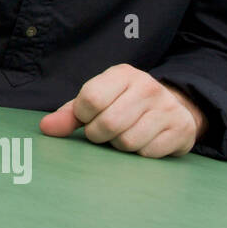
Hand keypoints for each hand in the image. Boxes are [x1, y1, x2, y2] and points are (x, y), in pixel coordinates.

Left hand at [39, 63, 206, 157]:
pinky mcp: (181, 130)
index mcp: (122, 74)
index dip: (83, 116)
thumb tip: (46, 128)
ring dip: (119, 145)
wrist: (173, 107)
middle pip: (108, 124)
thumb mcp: (97, 101)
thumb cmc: (123, 104)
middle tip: (103, 131)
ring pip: (128, 142)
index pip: (90, 99)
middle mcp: (147, 87)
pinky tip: (144, 141)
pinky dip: (140, 153)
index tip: (88, 117)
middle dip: (99, 135)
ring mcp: (167, 108)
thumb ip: (69, 114)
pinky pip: (148, 153)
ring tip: (124, 135)